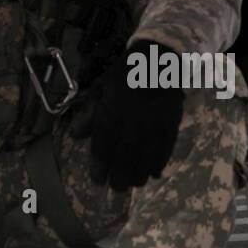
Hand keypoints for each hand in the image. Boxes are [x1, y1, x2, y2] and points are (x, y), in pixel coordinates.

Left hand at [89, 41, 185, 190]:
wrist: (159, 58)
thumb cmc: (125, 74)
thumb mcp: (101, 88)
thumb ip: (89, 112)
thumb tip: (75, 136)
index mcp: (114, 107)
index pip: (105, 141)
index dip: (101, 164)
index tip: (97, 180)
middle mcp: (134, 116)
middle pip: (127, 153)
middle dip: (121, 175)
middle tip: (117, 189)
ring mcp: (155, 120)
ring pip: (148, 153)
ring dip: (141, 173)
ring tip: (135, 184)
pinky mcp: (172, 121)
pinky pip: (166, 147)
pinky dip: (160, 162)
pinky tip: (155, 174)